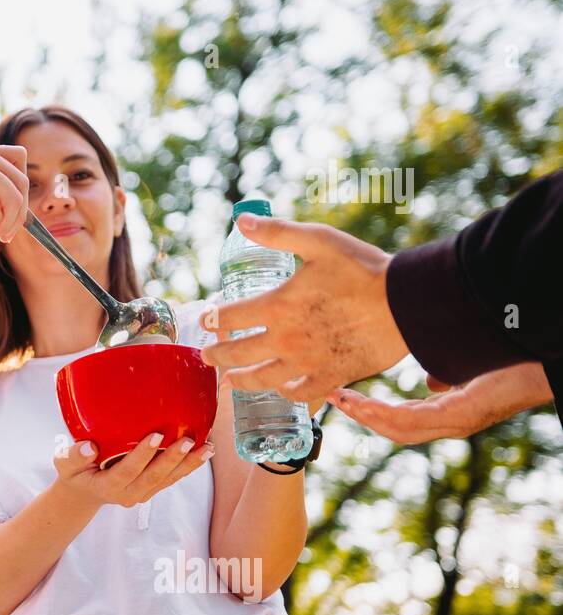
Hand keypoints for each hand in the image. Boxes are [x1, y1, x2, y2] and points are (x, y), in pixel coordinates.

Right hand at [52, 433, 214, 511]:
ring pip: (169, 479)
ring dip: (189, 464)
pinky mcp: (153, 489)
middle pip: (154, 477)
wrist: (86, 491)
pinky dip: (190, 465)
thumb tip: (88, 447)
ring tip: (208, 447)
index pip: (128, 471)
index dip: (143, 454)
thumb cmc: (76, 472)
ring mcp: (143, 494)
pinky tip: (205, 452)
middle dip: (173, 458)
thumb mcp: (66, 464)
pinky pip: (173, 478)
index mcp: (108, 486)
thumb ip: (73, 456)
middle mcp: (129, 494)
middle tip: (189, 440)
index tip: (156, 435)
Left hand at [199, 215, 409, 402]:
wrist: (407, 303)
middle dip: (216, 356)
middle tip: (206, 356)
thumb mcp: (318, 241)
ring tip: (231, 380)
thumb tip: (243, 221)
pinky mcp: (331, 377)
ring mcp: (307, 362)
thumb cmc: (364, 269)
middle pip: (237, 354)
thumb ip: (278, 233)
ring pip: (262, 379)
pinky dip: (286, 393)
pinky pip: (300, 393)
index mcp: (277, 307)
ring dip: (241, 380)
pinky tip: (281, 389)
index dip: (212, 318)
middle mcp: (286, 339)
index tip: (205, 318)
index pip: (229, 318)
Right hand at [327, 361, 553, 443]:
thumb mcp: (467, 367)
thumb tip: (429, 380)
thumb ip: (446, 377)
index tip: (343, 396)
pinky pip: (414, 422)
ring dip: (366, 417)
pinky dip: (385, 415)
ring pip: (400, 430)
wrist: (541, 362)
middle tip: (331, 399)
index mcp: (450, 413)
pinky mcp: (462, 416)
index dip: (370, 411)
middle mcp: (450, 423)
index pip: (402, 419)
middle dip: (360, 416)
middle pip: (395, 430)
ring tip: (342, 402)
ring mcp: (456, 423)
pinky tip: (367, 403)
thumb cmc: (509, 361)